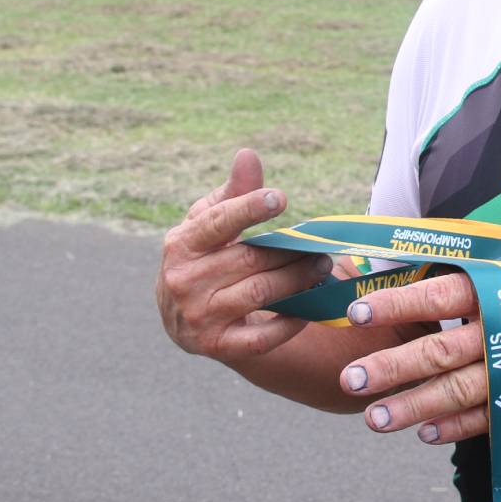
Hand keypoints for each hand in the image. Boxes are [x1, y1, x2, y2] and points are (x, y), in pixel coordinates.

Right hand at [156, 148, 333, 365]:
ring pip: (259, 294)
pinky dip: (288, 323)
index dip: (247, 208)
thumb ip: (233, 192)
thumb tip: (248, 155)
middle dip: (289, 251)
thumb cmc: (202, 257)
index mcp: (181, 244)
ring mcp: (199, 316)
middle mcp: (183, 281)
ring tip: (320, 268)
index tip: (279, 198)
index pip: (217, 223)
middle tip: (318, 246)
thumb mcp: (208, 222)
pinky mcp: (216, 346)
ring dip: (296, 280)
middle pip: (248, 260)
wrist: (180, 317)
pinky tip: (308, 307)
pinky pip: (261, 337)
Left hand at [337, 249, 500, 442]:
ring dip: (414, 407)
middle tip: (352, 380)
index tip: (358, 313)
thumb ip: (486, 268)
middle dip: (392, 368)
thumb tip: (427, 263)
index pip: (440, 295)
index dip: (398, 304)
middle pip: (441, 353)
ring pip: (459, 393)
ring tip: (375, 419)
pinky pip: (492, 421)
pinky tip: (427, 433)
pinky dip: (458, 428)